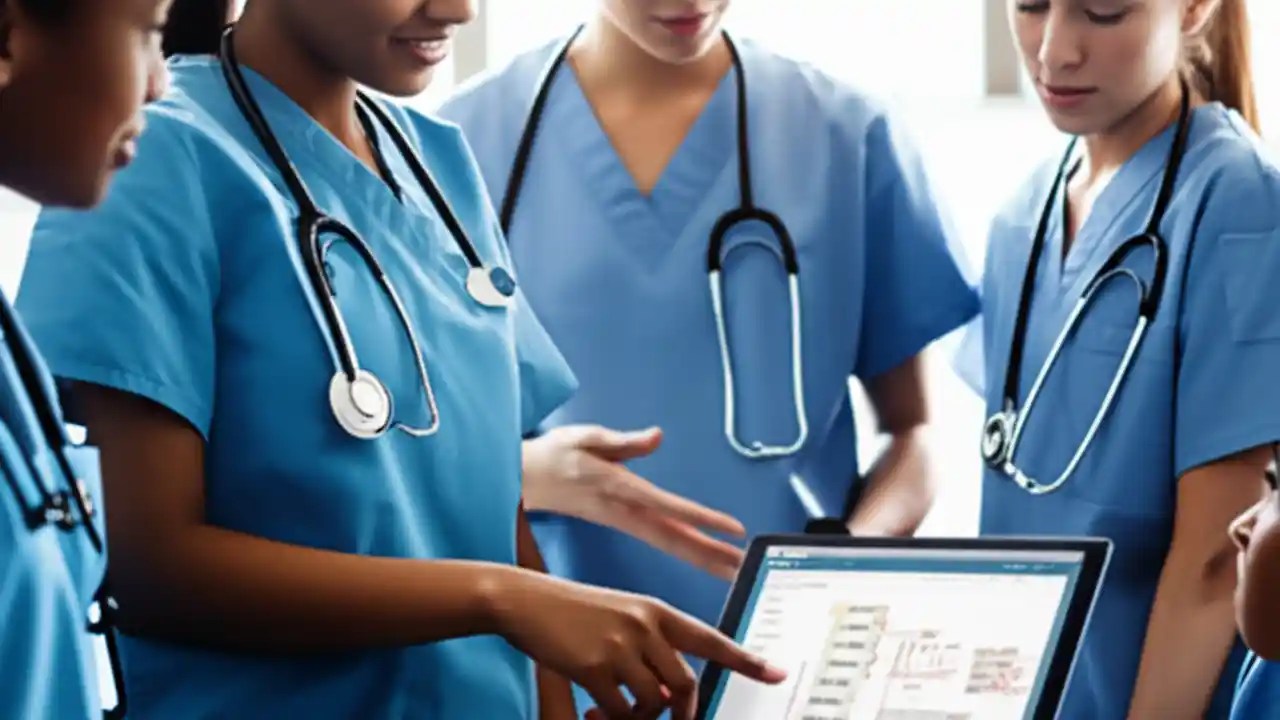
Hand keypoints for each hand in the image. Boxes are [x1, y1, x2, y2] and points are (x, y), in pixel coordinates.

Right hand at [495, 572, 785, 719]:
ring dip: (637, 717)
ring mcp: (620, 645)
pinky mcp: (594, 666)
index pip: (711, 639)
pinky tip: (591, 711)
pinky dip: (610, 719)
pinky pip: (620, 711)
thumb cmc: (573, 611)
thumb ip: (650, 648)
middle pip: (684, 685)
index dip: (746, 659)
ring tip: (611, 710)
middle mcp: (645, 625)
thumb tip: (668, 695)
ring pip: (654, 703)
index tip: (777, 672)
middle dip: (678, 712)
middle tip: (660, 719)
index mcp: (656, 611)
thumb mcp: (620, 617)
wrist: (524, 600)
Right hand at [523, 425, 746, 578]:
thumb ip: (623, 441)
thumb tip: (657, 437)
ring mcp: (625, 520)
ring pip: (670, 544)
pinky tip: (706, 555)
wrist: (526, 479)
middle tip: (744, 565)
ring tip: (735, 567)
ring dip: (703, 556)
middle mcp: (625, 511)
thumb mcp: (586, 437)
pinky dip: (687, 549)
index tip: (730, 528)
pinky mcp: (624, 522)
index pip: (668, 506)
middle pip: (673, 538)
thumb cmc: (557, 454)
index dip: (701, 518)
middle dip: (709, 553)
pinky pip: (662, 540)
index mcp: (619, 488)